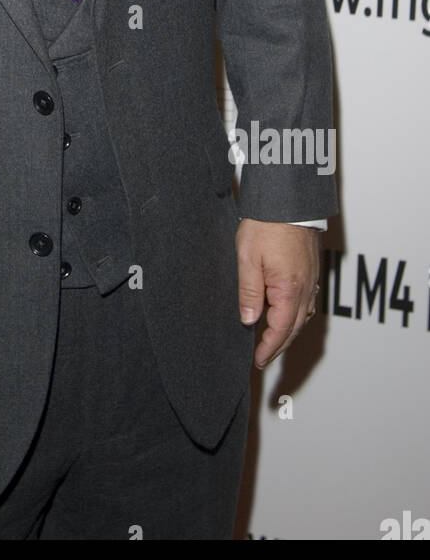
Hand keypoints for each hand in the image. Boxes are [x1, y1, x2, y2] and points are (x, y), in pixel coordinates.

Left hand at [235, 219, 319, 368]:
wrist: (286, 199)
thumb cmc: (266, 225)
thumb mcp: (247, 258)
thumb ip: (249, 292)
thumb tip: (249, 320)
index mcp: (289, 289)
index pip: (280, 330)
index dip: (269, 348)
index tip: (258, 360)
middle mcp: (305, 287)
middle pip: (295, 327)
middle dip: (279, 345)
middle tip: (263, 357)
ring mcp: (312, 279)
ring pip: (304, 315)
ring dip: (289, 331)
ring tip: (272, 341)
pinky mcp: (312, 270)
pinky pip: (308, 301)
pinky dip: (298, 315)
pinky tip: (288, 314)